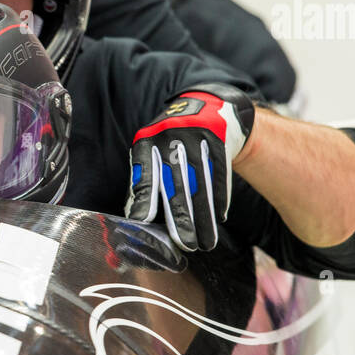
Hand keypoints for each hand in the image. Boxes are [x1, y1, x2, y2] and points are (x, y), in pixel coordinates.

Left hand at [124, 84, 254, 251]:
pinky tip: (218, 218)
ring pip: (200, 185)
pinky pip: (219, 176)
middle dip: (181, 218)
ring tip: (205, 242)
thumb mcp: (153, 152)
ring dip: (204, 218)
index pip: (144, 177)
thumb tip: (135, 220)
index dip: (143, 202)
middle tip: (185, 245)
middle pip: (176, 186)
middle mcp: (169, 138)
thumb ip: (144, 182)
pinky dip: (219, 200)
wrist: (208, 109)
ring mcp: (196, 138)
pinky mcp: (218, 141)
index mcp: (146, 143)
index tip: (142, 224)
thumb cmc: (172, 143)